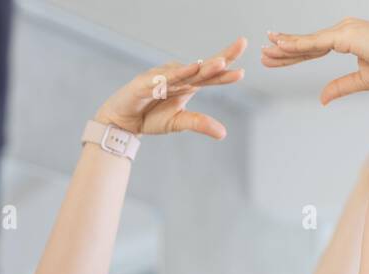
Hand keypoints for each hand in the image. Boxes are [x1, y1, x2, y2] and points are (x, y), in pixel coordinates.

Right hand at [94, 37, 245, 138]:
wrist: (123, 121)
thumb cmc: (150, 116)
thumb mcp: (179, 123)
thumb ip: (200, 124)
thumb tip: (223, 134)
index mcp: (188, 84)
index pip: (212, 74)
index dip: (228, 65)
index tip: (245, 58)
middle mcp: (178, 76)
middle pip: (204, 66)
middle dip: (223, 56)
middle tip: (243, 44)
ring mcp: (163, 77)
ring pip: (188, 71)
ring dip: (204, 66)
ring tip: (222, 62)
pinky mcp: (147, 83)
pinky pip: (165, 78)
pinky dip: (179, 73)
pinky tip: (192, 69)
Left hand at [260, 18, 368, 104]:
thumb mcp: (361, 80)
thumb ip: (340, 87)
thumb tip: (321, 99)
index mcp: (349, 37)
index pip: (316, 47)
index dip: (296, 53)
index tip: (278, 56)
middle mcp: (344, 30)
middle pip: (307, 43)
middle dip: (284, 49)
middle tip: (264, 53)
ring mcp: (343, 30)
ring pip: (307, 42)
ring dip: (284, 47)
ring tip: (265, 51)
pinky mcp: (344, 35)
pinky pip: (314, 43)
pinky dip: (296, 45)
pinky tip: (280, 47)